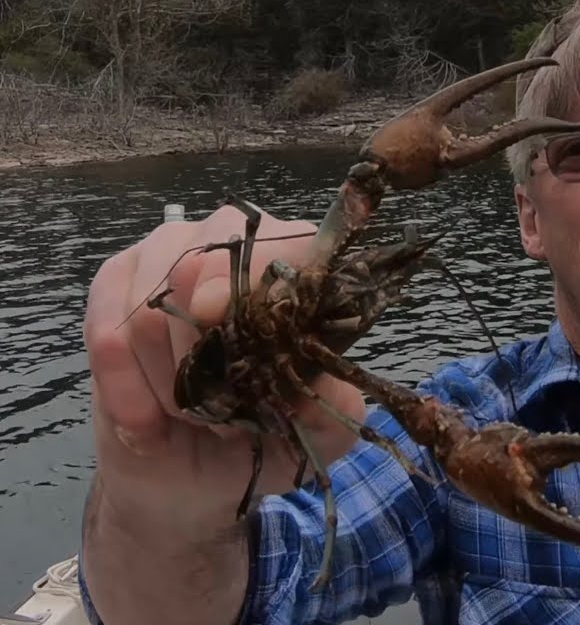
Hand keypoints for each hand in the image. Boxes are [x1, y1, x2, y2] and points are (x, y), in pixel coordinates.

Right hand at [83, 203, 365, 531]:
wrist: (189, 477)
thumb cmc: (264, 440)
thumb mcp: (318, 436)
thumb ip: (335, 409)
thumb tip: (326, 382)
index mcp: (299, 273)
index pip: (281, 242)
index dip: (241, 277)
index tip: (217, 316)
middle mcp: (235, 250)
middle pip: (195, 265)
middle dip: (199, 350)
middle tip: (220, 406)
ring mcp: (169, 258)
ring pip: (148, 304)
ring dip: (165, 376)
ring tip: (189, 412)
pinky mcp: (116, 286)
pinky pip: (105, 330)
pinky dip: (124, 385)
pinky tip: (145, 418)